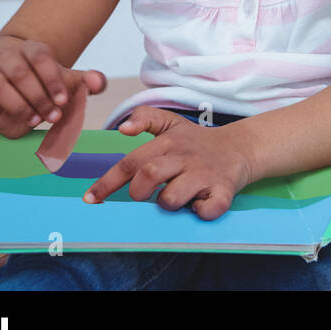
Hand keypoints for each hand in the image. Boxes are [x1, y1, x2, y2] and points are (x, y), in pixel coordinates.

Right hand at [0, 38, 105, 138]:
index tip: (64, 100)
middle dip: (38, 96)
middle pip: (19, 72)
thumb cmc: (46, 82)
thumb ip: (87, 81)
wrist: (17, 83)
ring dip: (16, 105)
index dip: (52, 79)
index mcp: (31, 49)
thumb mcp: (67, 79)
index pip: (40, 57)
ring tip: (34, 120)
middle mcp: (6, 60)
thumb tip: (97, 83)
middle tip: (54, 115)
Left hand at [82, 106, 255, 220]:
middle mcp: (185, 157)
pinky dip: (200, 212)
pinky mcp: (224, 190)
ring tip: (177, 197)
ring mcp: (205, 175)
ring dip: (168, 203)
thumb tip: (123, 128)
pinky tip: (201, 204)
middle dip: (138, 192)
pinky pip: (206, 209)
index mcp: (169, 142)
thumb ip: (146, 118)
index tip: (90, 199)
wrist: (240, 148)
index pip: (131, 161)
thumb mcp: (172, 123)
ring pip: (172, 197)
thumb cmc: (197, 142)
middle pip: (149, 175)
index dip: (107, 182)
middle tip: (144, 195)